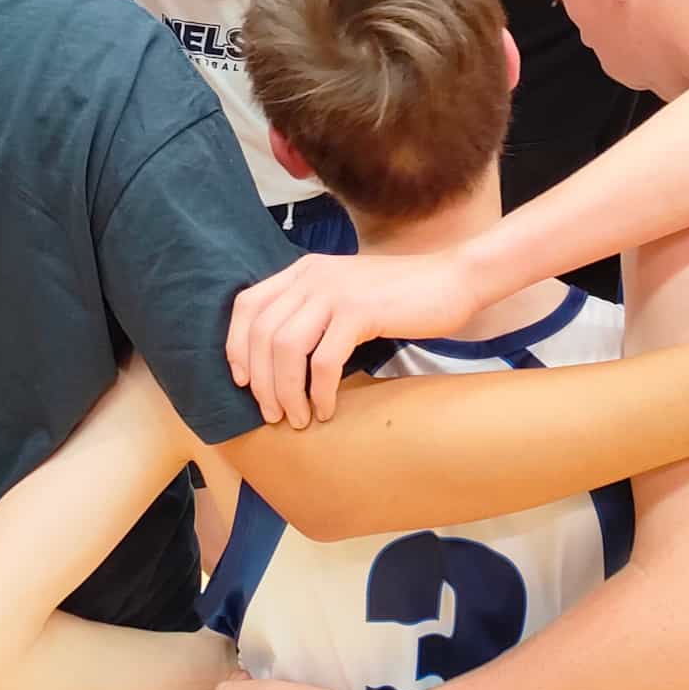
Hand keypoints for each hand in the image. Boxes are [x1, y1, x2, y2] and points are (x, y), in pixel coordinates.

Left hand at [227, 250, 486, 428]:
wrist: (452, 279)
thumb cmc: (401, 296)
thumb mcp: (346, 293)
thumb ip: (314, 311)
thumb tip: (281, 360)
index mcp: (303, 270)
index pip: (247, 305)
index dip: (236, 346)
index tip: (244, 382)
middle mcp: (312, 276)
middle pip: (261, 333)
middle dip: (261, 382)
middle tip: (273, 414)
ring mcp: (335, 291)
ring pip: (286, 348)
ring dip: (286, 391)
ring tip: (298, 419)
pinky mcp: (360, 311)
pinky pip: (324, 360)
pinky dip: (320, 391)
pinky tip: (328, 409)